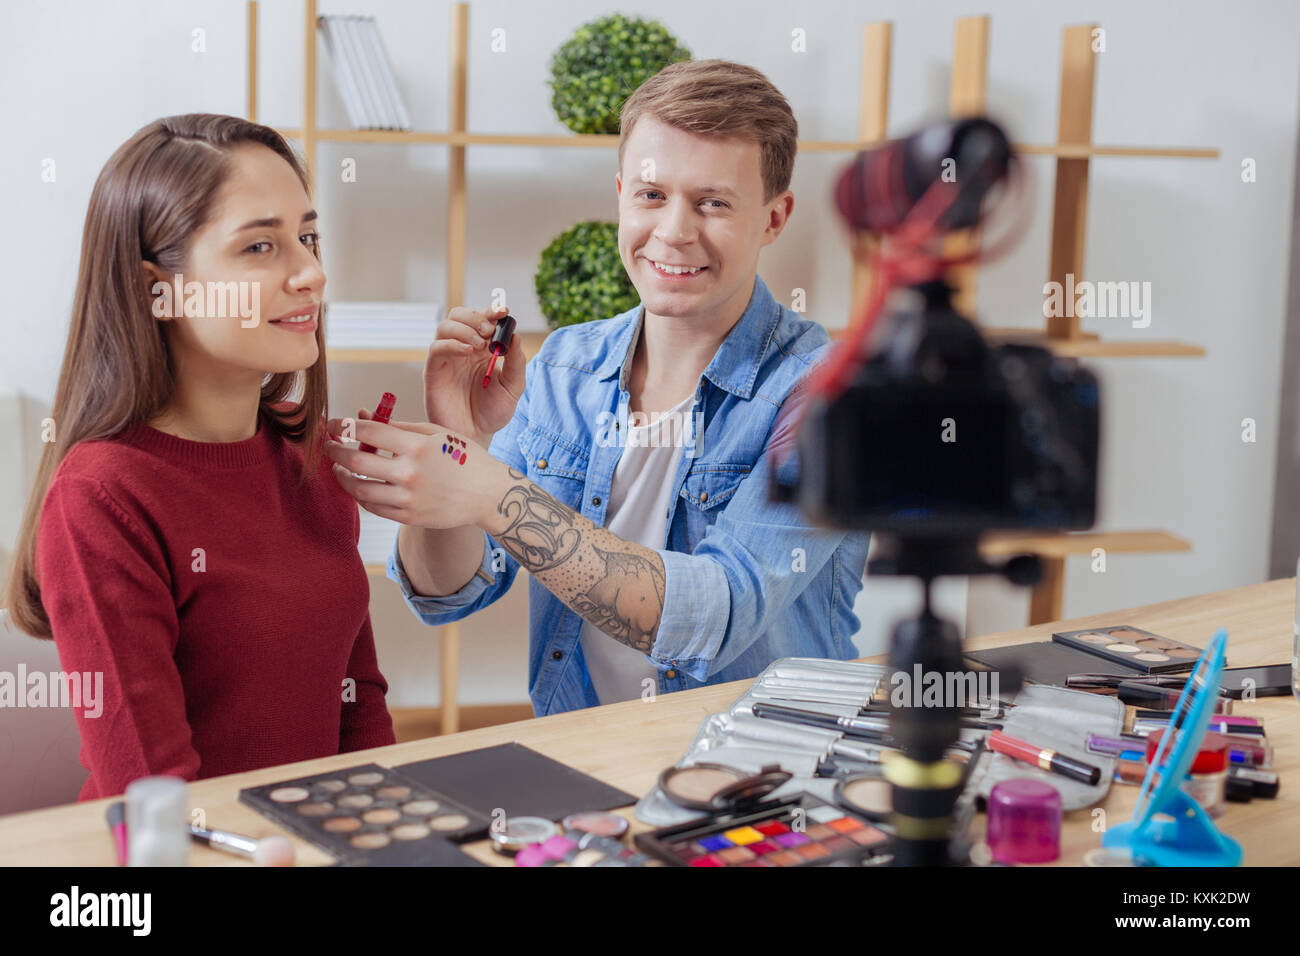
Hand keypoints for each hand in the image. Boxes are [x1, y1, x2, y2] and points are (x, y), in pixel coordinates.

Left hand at [324, 415, 505, 529]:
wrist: (489, 495)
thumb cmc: (464, 458)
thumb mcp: (436, 434)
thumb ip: (398, 426)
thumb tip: (362, 414)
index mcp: (418, 446)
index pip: (368, 431)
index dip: (343, 426)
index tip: (332, 424)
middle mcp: (410, 473)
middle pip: (355, 460)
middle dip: (334, 450)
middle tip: (328, 446)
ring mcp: (408, 499)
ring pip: (358, 488)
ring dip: (341, 476)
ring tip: (339, 468)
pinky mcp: (409, 517)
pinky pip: (372, 507)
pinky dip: (360, 494)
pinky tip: (359, 484)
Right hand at [423, 304, 524, 446]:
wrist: (477, 436)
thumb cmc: (493, 412)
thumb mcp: (513, 387)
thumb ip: (517, 363)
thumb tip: (516, 336)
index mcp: (483, 348)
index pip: (483, 319)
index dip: (492, 311)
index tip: (504, 311)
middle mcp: (463, 349)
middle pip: (459, 315)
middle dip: (475, 317)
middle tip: (489, 331)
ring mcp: (447, 358)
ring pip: (445, 326)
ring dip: (464, 328)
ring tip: (480, 344)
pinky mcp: (434, 371)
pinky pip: (436, 348)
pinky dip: (451, 344)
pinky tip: (467, 351)